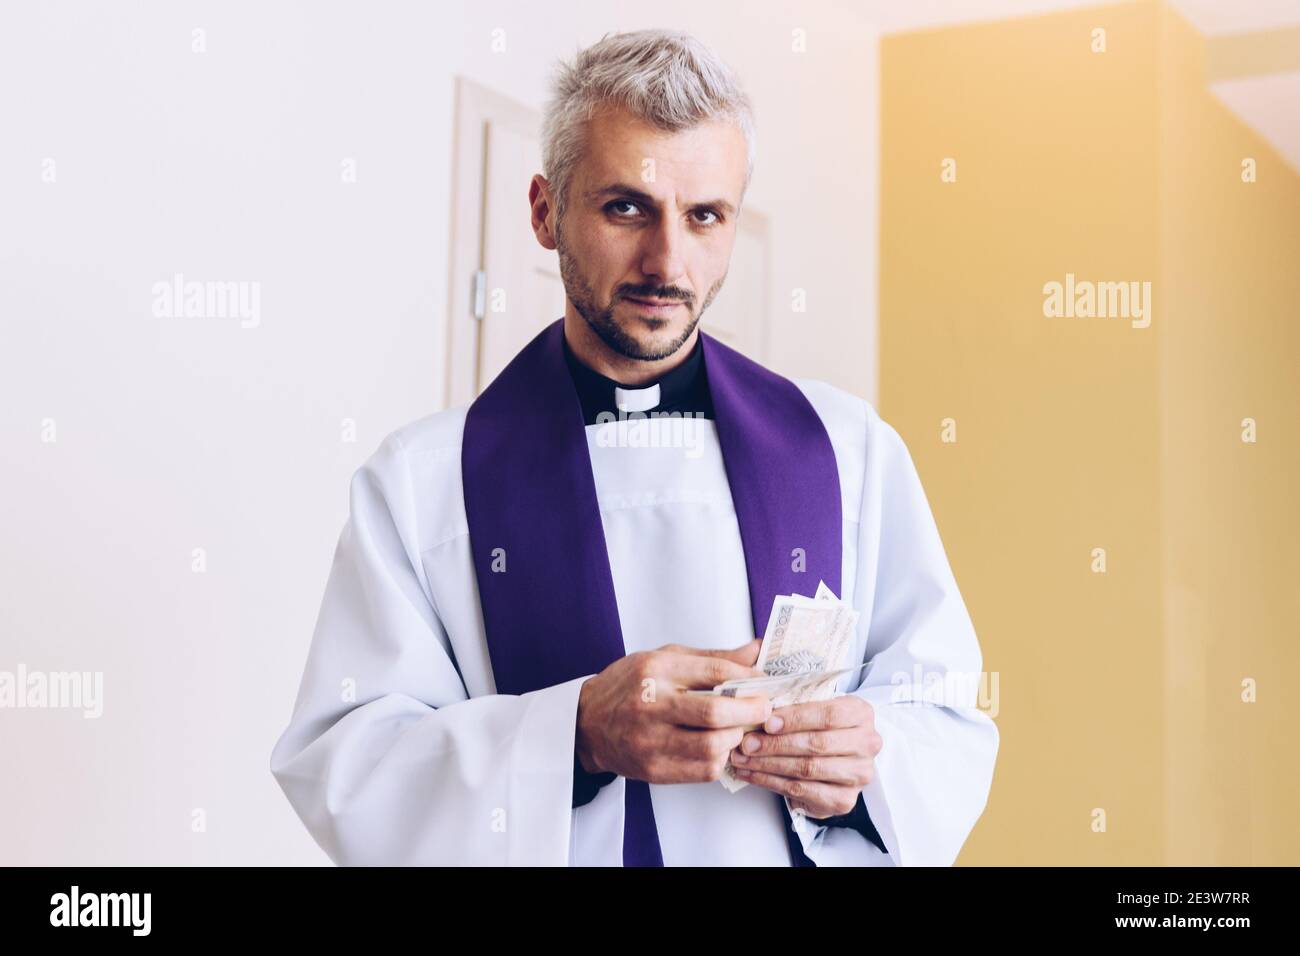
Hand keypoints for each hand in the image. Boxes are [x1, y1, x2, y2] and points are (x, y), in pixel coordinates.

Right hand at [576, 639, 772, 784]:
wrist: (587, 723)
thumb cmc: (629, 686)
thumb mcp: (665, 658)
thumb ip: (712, 658)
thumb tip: (756, 651)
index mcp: (655, 671)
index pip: (715, 672)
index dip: (748, 677)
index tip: (764, 682)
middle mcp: (651, 705)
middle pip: (715, 713)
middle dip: (750, 711)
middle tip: (763, 709)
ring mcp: (650, 741)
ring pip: (712, 747)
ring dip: (736, 738)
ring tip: (738, 728)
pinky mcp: (654, 769)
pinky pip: (702, 770)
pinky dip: (720, 758)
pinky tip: (719, 746)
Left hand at [727, 695, 882, 817]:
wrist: (838, 759)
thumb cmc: (821, 728)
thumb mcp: (815, 707)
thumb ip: (794, 705)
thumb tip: (758, 709)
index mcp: (861, 713)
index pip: (828, 715)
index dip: (795, 719)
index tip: (766, 722)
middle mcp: (867, 744)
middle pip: (816, 744)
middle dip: (776, 744)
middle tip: (747, 743)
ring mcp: (859, 774)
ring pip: (807, 769)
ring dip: (769, 764)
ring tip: (743, 759)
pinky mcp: (845, 800)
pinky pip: (802, 790)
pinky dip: (772, 782)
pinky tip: (753, 774)